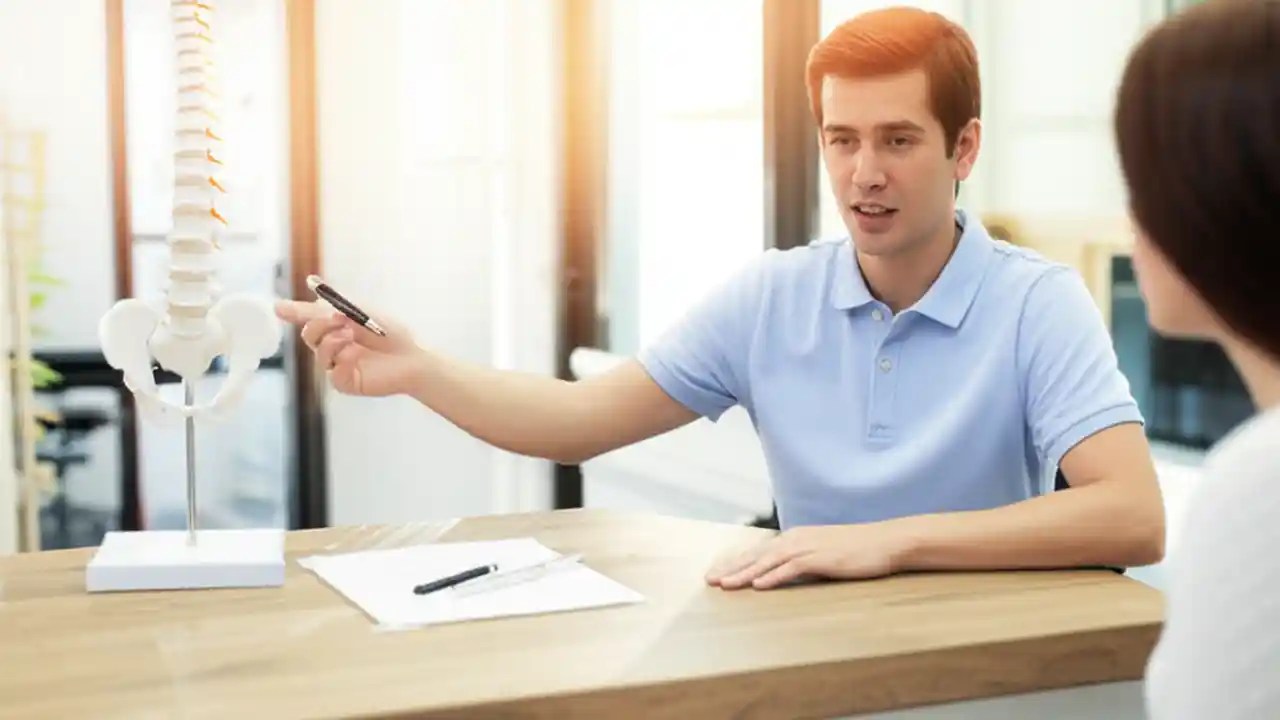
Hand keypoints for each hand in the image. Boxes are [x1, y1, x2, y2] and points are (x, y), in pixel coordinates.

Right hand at [275, 299, 424, 397]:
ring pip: (318, 352)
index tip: (278, 308)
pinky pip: (331, 371)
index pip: (310, 319)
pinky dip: (341, 358)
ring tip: (351, 336)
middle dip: (320, 323)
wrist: (411, 355)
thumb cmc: (391, 332)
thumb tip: (310, 286)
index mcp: (337, 327)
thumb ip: (332, 305)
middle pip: (309, 335)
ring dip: (332, 340)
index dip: (294, 313)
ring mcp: (338, 365)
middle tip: (339, 318)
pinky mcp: (345, 382)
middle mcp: (335, 346)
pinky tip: (355, 355)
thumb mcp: (359, 312)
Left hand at [705, 523, 912, 589]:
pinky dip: (773, 576)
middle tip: (709, 580)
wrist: (887, 541)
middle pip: (757, 555)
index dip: (736, 562)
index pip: (759, 551)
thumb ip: (804, 560)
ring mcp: (809, 546)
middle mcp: (797, 538)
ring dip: (745, 573)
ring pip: (768, 561)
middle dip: (731, 568)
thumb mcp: (825, 552)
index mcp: (796, 537)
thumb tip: (786, 572)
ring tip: (725, 584)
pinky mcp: (822, 558)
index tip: (717, 573)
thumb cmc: (859, 549)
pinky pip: (792, 568)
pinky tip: (758, 586)